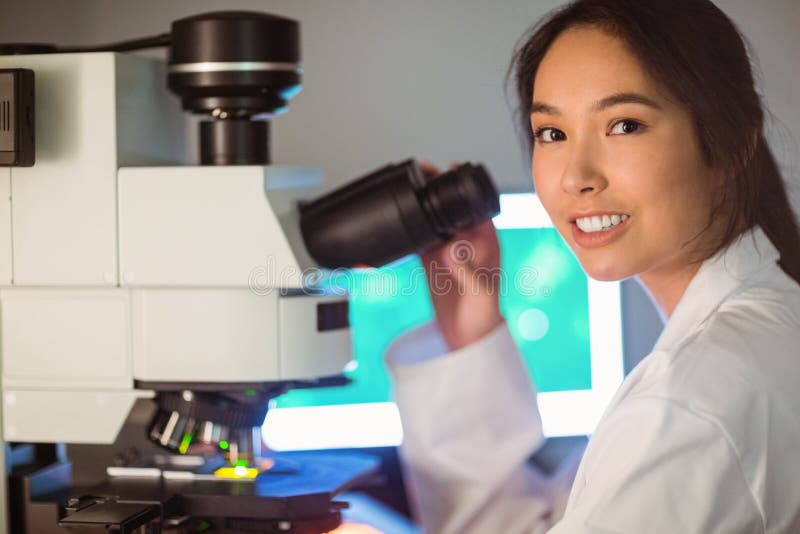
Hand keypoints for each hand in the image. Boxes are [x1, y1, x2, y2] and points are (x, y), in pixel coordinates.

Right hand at [418, 162, 503, 350]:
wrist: (467, 337)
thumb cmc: (484, 316)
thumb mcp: (480, 291)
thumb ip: (468, 270)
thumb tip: (453, 249)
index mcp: (487, 242)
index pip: (478, 206)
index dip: (466, 186)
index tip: (453, 169)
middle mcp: (468, 242)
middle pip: (452, 206)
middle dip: (438, 189)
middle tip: (421, 173)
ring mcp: (448, 250)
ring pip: (435, 218)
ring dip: (422, 204)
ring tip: (408, 187)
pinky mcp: (432, 261)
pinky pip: (420, 237)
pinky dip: (410, 227)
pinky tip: (399, 219)